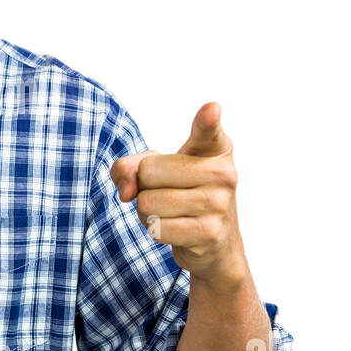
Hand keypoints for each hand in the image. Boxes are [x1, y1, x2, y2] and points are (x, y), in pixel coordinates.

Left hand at [109, 102, 248, 287]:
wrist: (214, 240)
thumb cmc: (180, 193)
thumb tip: (127, 192)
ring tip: (169, 211)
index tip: (211, 109)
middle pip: (148, 172)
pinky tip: (175, 228)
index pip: (208, 131)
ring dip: (146, 211)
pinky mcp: (210, 233)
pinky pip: (157, 228)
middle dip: (143, 186)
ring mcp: (219, 204)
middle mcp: (223, 173)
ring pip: (148, 203)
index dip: (207, 119)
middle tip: (165, 191)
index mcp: (214, 149)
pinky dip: (155, 230)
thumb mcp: (154, 170)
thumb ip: (129, 168)